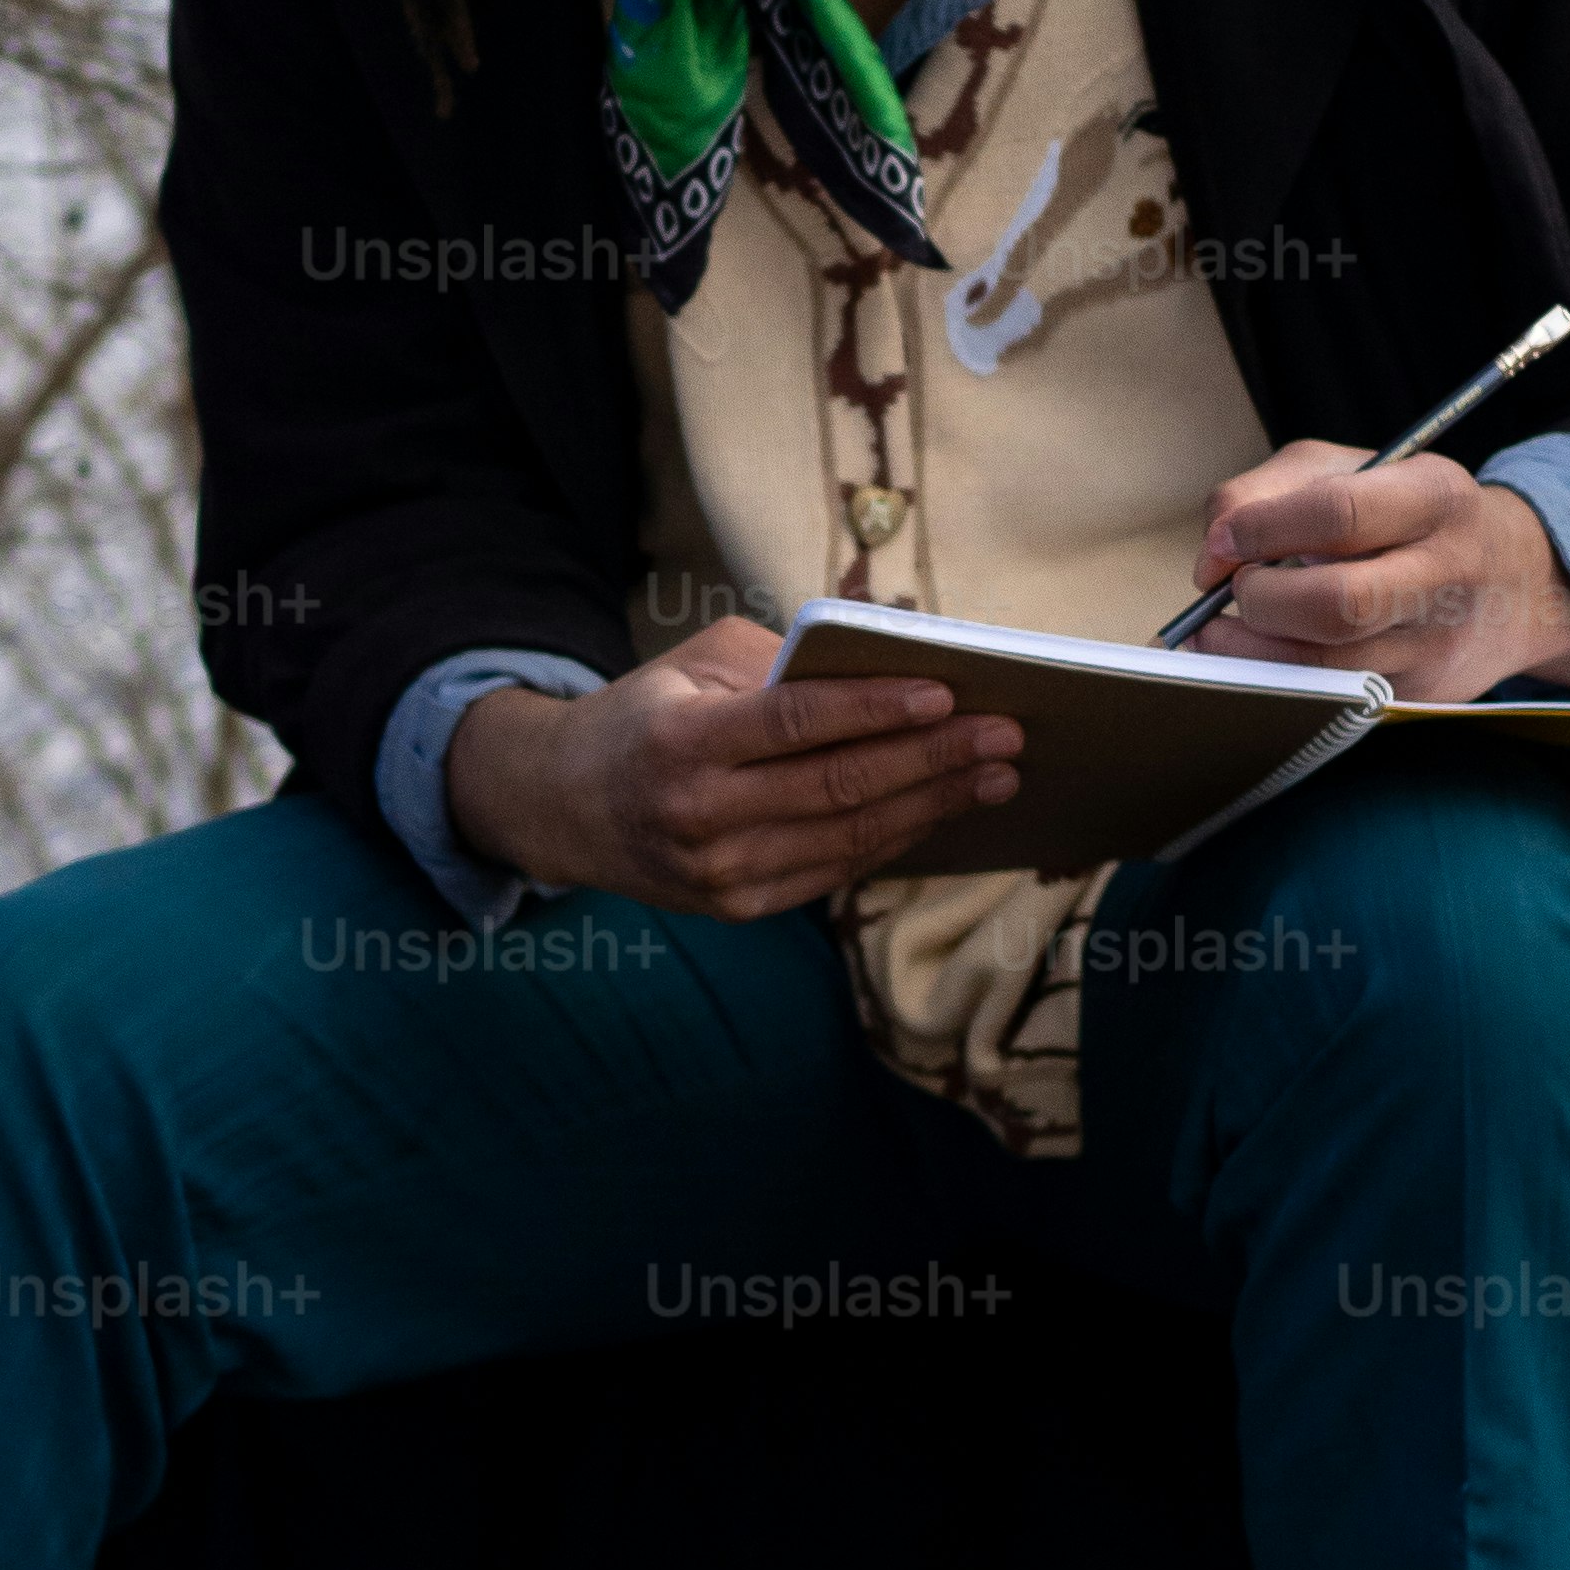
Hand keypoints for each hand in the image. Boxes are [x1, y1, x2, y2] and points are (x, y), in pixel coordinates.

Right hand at [444, 623, 1023, 918]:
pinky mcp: (737, 907)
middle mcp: (698, 814)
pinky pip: (834, 871)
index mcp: (682, 741)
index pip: (795, 723)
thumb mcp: (693, 665)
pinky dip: (893, 839)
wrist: (566, 806)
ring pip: (847, 837)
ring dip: (931, 805)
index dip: (874, 710)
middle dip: (931, 759)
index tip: (946, 694)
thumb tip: (890, 663)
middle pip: (837, 786)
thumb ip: (782, 662)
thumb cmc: (648, 716)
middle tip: (1003, 735)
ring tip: (994, 775)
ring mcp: (718, 872)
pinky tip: (939, 810)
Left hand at [1185, 444, 1569, 701]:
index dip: (1260, 530)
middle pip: (1338, 603)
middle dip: (1260, 597)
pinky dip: (1271, 678)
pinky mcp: (1416, 695)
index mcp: (1435, 497)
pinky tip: (1251, 655)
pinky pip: (1326, 697)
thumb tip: (1210, 556)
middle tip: (1236, 588)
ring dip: (1250, 649)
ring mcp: (1435, 644)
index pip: (1338, 514)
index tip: (1223, 542)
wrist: (1515, 585)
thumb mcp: (1351, 470)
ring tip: (1220, 628)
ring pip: (1326, 666)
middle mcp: (1446, 573)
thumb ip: (1266, 491)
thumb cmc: (1407, 516)